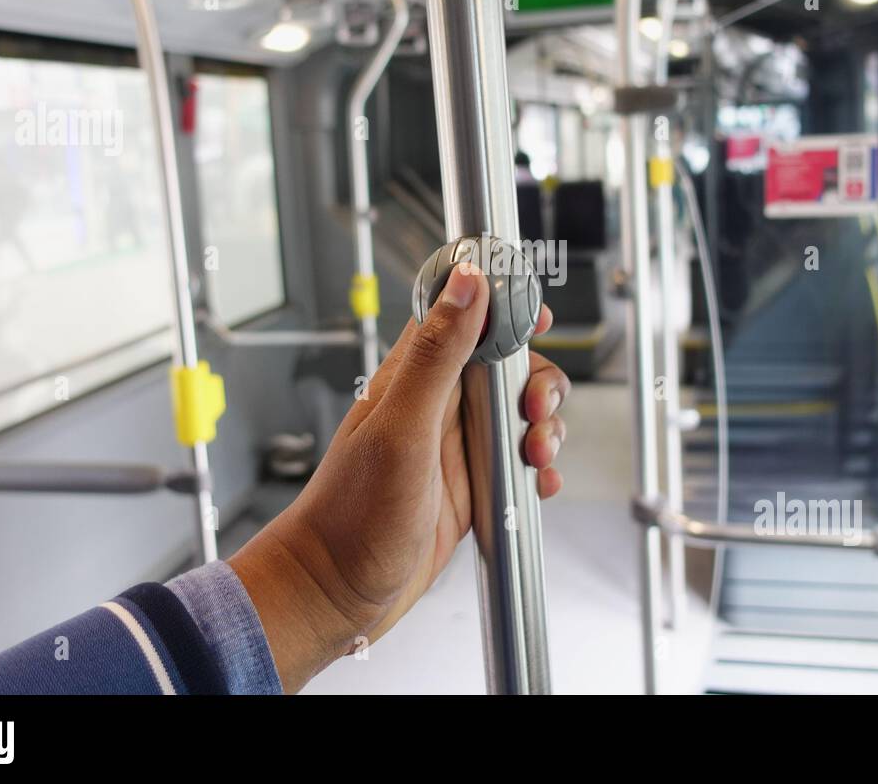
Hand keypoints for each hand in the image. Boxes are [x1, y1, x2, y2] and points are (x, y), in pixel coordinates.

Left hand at [228, 262, 569, 690]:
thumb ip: (437, 354)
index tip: (538, 316)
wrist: (334, 593)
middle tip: (535, 410)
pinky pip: (515, 466)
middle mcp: (436, 407)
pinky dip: (536, 473)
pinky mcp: (468, 488)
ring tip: (536, 456)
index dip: (504, 308)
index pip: (463, 316)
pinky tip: (535, 487)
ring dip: (543, 430)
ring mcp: (453, 449)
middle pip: (506, 368)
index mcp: (414, 377)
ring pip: (517, 417)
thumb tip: (467, 284)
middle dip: (537, 383)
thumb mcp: (403, 428)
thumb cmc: (351, 516)